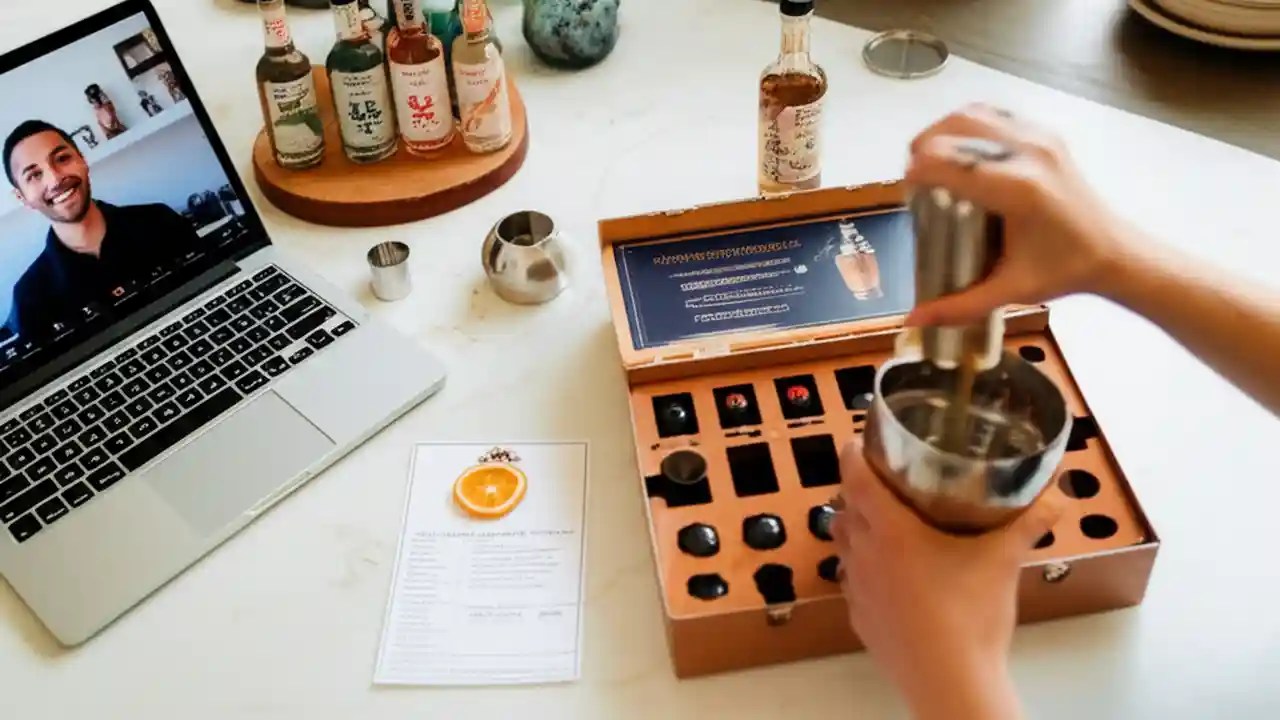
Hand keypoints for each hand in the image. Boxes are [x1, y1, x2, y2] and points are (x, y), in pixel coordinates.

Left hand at [830, 439, 1062, 719]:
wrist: (950, 682)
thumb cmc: (970, 616)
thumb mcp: (1003, 562)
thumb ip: (1028, 523)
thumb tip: (1055, 497)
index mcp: (890, 531)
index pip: (855, 478)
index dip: (851, 454)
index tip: (856, 441)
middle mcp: (863, 554)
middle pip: (843, 509)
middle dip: (856, 492)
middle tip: (882, 482)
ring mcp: (857, 589)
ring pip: (843, 546)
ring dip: (856, 531)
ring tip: (884, 526)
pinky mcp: (859, 619)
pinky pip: (852, 582)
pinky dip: (863, 569)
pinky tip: (890, 576)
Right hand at [903, 103, 1138, 326]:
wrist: (1114, 252)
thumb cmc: (1062, 271)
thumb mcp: (1009, 291)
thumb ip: (957, 306)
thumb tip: (912, 321)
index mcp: (1017, 190)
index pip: (947, 161)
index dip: (915, 174)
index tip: (909, 196)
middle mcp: (1026, 153)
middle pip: (953, 128)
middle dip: (922, 150)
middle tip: (916, 180)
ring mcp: (1038, 137)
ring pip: (971, 114)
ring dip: (943, 133)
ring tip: (933, 162)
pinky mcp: (1045, 134)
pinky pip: (993, 115)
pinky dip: (968, 127)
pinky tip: (963, 154)